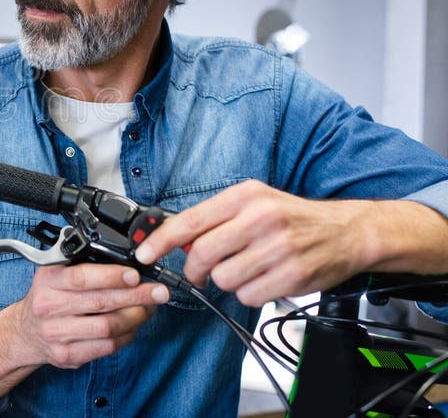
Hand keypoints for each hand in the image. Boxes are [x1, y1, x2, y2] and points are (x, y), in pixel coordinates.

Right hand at [0, 263, 167, 409]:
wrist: (25, 332)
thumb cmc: (48, 297)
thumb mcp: (55, 272)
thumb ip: (83, 264)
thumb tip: (126, 262)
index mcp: (47, 280)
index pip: (81, 278)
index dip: (111, 277)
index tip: (135, 275)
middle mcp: (49, 307)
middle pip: (99, 303)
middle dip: (135, 297)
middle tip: (158, 292)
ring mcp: (57, 334)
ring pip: (106, 328)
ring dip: (134, 318)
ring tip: (149, 309)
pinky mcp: (67, 356)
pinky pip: (105, 347)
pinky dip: (125, 336)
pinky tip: (133, 326)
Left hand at [134, 180, 369, 305]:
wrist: (347, 232)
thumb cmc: (293, 218)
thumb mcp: (253, 203)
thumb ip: (215, 219)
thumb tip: (175, 239)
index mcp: (244, 196)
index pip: (190, 220)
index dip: (160, 241)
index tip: (144, 254)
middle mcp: (260, 218)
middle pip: (202, 254)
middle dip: (194, 269)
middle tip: (199, 272)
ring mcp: (278, 247)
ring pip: (223, 278)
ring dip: (228, 280)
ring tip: (246, 269)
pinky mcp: (292, 275)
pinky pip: (249, 296)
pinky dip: (250, 293)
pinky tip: (264, 280)